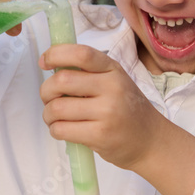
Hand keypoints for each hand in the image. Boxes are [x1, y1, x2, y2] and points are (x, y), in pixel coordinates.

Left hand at [39, 44, 194, 194]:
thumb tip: (52, 69)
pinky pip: (61, 129)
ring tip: (55, 118)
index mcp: (113, 70)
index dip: (56, 54)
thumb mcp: (115, 82)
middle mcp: (112, 88)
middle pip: (62, 81)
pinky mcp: (100, 135)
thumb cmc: (127, 110)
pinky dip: (55, 130)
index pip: (81, 54)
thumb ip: (89, 74)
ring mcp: (107, 112)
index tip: (44, 61)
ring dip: (48, 114)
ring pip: (57, 108)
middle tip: (49, 99)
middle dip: (46, 91)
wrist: (150, 141)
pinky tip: (63, 130)